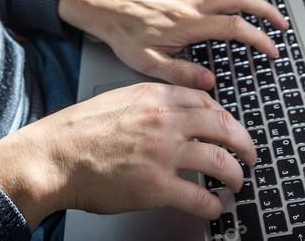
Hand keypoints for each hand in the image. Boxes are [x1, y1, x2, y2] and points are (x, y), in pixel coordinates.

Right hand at [0, 83, 258, 226]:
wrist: (54, 156)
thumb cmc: (78, 131)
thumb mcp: (119, 99)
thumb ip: (149, 102)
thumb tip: (174, 112)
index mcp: (156, 96)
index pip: (206, 101)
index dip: (225, 117)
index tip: (230, 127)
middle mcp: (166, 121)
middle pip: (223, 127)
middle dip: (243, 143)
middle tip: (250, 154)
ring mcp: (164, 154)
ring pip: (220, 161)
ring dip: (236, 174)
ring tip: (238, 182)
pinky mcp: (157, 187)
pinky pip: (200, 197)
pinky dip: (214, 204)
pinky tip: (215, 207)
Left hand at [58, 0, 287, 89]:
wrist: (107, 9)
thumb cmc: (124, 35)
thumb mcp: (147, 63)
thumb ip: (180, 73)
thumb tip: (209, 82)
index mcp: (187, 24)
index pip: (234, 26)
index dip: (258, 38)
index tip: (271, 50)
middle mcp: (192, 4)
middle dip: (267, 10)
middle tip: (281, 24)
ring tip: (267, 9)